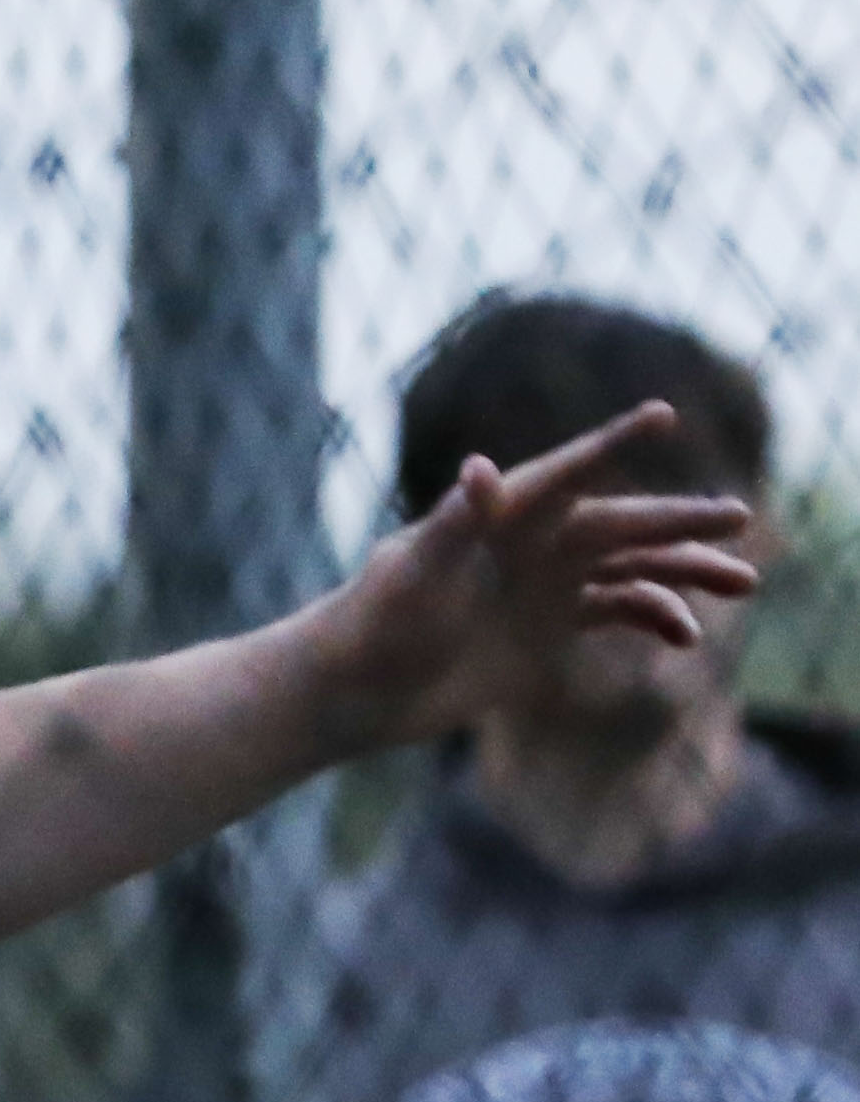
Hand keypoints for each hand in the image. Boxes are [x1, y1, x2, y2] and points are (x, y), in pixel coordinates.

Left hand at [305, 402, 756, 750]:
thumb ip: (455, 522)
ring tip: (744, 581)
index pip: (565, 471)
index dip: (611, 441)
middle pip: (618, 523)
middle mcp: (529, 542)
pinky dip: (656, 616)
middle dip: (678, 522)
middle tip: (740, 519)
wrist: (357, 688)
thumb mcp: (415, 571)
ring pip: (632, 567)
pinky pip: (618, 611)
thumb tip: (482, 467)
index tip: (662, 413)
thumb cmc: (374, 621)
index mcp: (499, 516)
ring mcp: (543, 584)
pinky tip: (685, 635)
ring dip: (684, 572)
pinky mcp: (548, 626)